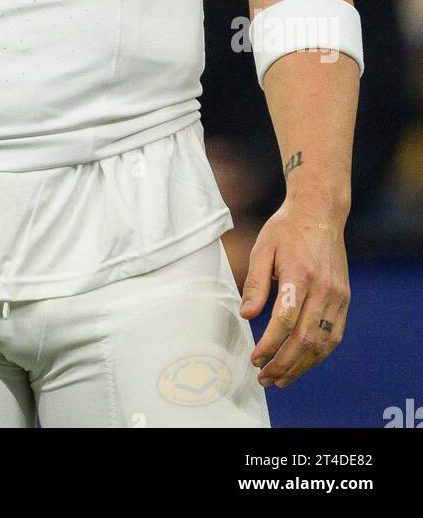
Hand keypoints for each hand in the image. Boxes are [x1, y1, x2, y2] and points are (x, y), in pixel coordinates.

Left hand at [239, 199, 349, 388]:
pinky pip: (334, 335)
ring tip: (281, 379)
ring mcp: (337, 296)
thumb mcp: (262, 248)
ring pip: (322, 343)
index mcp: (300, 275)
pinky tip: (303, 364)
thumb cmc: (286, 229)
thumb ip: (255, 283)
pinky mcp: (344, 299)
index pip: (285, 320)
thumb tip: (247, 316)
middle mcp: (323, 289)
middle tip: (264, 378)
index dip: (270, 344)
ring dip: (301, 366)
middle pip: (305, 338)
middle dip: (283, 363)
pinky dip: (319, 355)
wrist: (320, 213)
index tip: (255, 358)